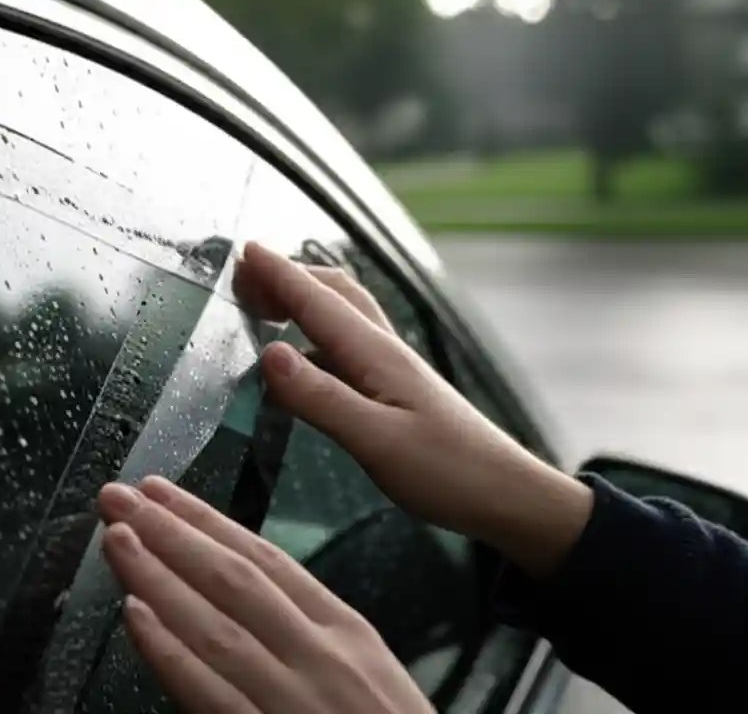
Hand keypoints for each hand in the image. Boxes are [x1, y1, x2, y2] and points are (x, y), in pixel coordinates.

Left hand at [98, 476, 433, 713]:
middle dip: (171, 532)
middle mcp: (320, 656)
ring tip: (115, 539)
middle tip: (119, 497)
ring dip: (157, 577)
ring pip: (214, 625)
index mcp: (345, 629)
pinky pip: (209, 691)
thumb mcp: (366, 670)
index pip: (265, 559)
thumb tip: (236, 596)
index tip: (162, 492)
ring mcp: (293, 699)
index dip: (207, 521)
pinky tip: (134, 616)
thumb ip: (307, 633)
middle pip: (233, 578)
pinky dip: (169, 652)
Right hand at [233, 242, 591, 576]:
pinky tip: (299, 365)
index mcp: (375, 354)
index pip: (317, 301)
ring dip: (302, 302)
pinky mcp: (395, 391)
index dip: (278, 274)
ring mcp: (391, 369)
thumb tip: (269, 355)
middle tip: (244, 279)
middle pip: (333, 293)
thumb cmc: (448, 470)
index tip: (243, 253)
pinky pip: (345, 349)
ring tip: (263, 308)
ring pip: (341, 317)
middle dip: (287, 278)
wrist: (504, 494)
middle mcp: (383, 351)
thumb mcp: (375, 440)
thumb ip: (319, 398)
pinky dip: (314, 341)